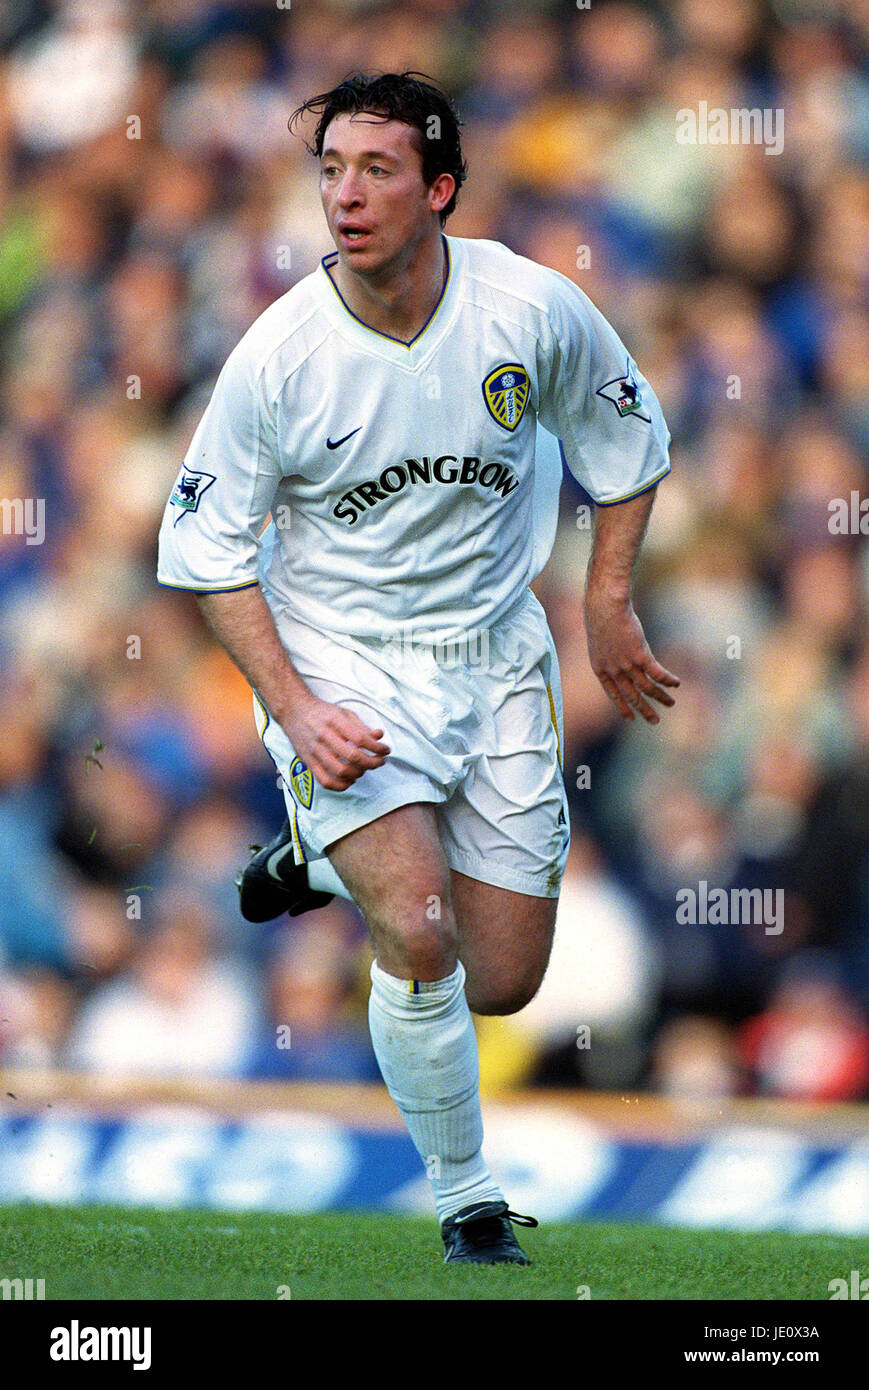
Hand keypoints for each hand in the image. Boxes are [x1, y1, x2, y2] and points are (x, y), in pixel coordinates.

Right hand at [281, 692, 390, 790]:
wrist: (293, 710)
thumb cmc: (321, 712)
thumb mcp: (343, 712)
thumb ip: (361, 726)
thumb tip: (379, 736)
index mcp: (335, 721)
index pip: (361, 739)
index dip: (377, 747)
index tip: (385, 750)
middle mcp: (324, 736)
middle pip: (353, 756)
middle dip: (372, 762)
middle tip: (380, 761)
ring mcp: (315, 750)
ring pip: (340, 770)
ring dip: (359, 773)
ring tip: (365, 769)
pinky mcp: (308, 761)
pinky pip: (325, 780)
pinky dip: (340, 785)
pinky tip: (350, 780)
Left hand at [584, 586, 678, 724]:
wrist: (605, 606)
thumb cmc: (602, 617)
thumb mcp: (601, 639)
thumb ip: (609, 653)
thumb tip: (619, 657)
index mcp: (600, 668)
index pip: (613, 694)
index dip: (622, 707)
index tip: (630, 719)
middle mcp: (613, 670)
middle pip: (631, 696)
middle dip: (644, 710)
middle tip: (655, 721)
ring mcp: (626, 664)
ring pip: (646, 688)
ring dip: (661, 697)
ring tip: (671, 703)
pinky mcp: (640, 655)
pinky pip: (657, 673)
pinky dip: (668, 680)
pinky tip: (676, 683)